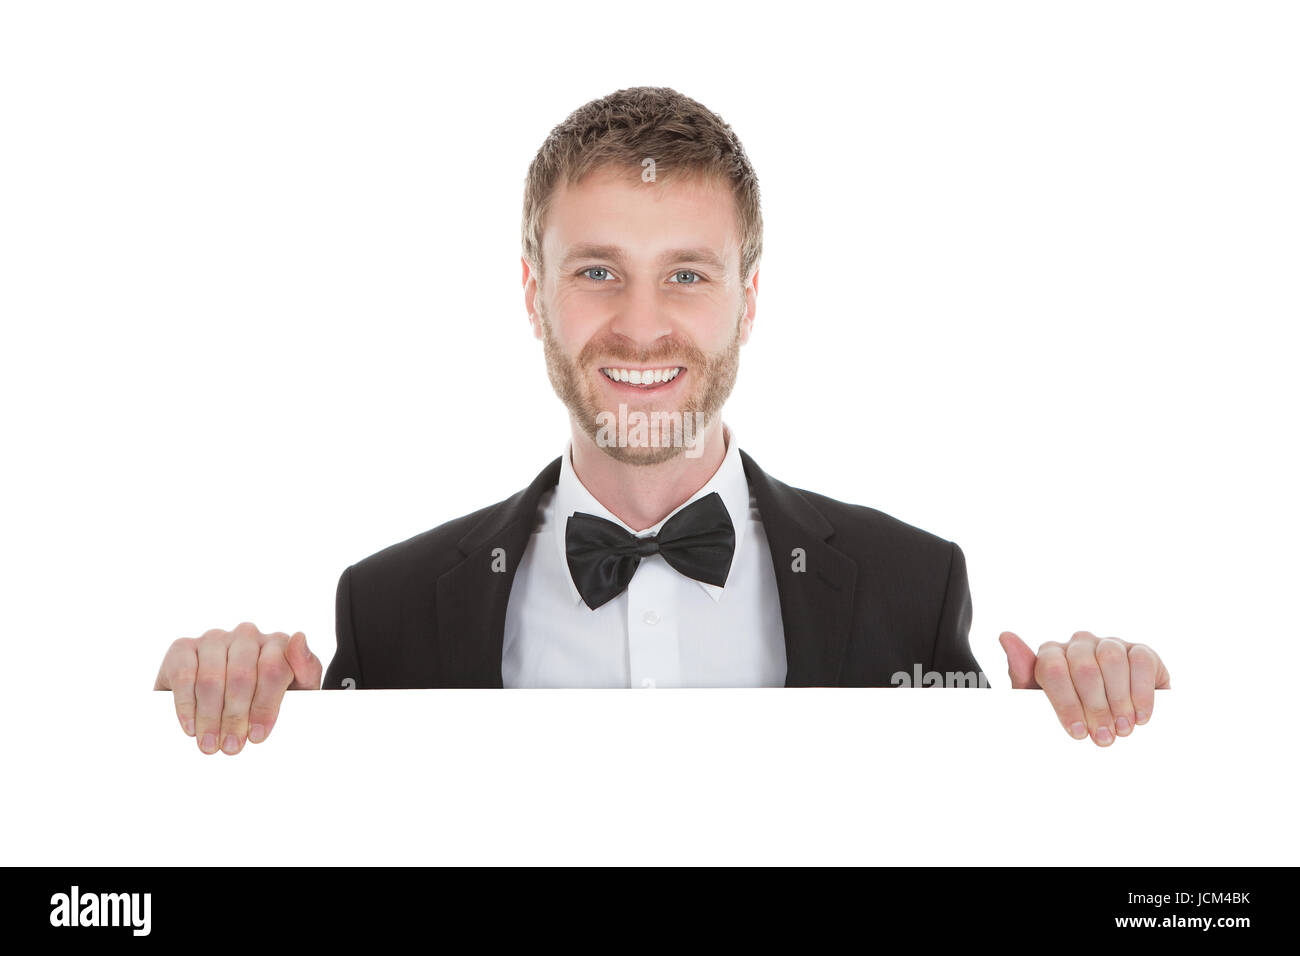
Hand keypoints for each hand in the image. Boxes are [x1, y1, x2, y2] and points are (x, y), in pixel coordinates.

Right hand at [154, 622, 321, 753]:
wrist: (231, 699)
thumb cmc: (269, 696)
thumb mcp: (298, 689)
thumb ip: (306, 667)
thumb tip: (299, 637)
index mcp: (277, 643)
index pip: (273, 670)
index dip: (265, 706)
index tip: (258, 736)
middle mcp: (246, 635)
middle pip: (241, 676)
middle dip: (236, 717)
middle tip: (232, 746)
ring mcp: (214, 639)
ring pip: (212, 678)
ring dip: (210, 716)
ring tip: (210, 744)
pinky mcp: (183, 648)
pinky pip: (184, 676)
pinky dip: (186, 705)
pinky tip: (191, 726)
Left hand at [999, 630, 1169, 746]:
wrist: (1111, 724)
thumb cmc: (1070, 714)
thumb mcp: (1040, 703)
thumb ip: (1021, 674)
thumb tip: (1006, 636)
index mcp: (1050, 654)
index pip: (1052, 669)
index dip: (1066, 703)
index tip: (1077, 733)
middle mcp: (1079, 644)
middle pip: (1084, 666)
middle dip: (1094, 707)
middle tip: (1103, 737)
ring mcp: (1110, 644)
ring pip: (1112, 659)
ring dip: (1118, 700)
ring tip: (1122, 729)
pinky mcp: (1140, 651)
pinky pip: (1141, 661)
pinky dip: (1142, 692)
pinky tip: (1140, 716)